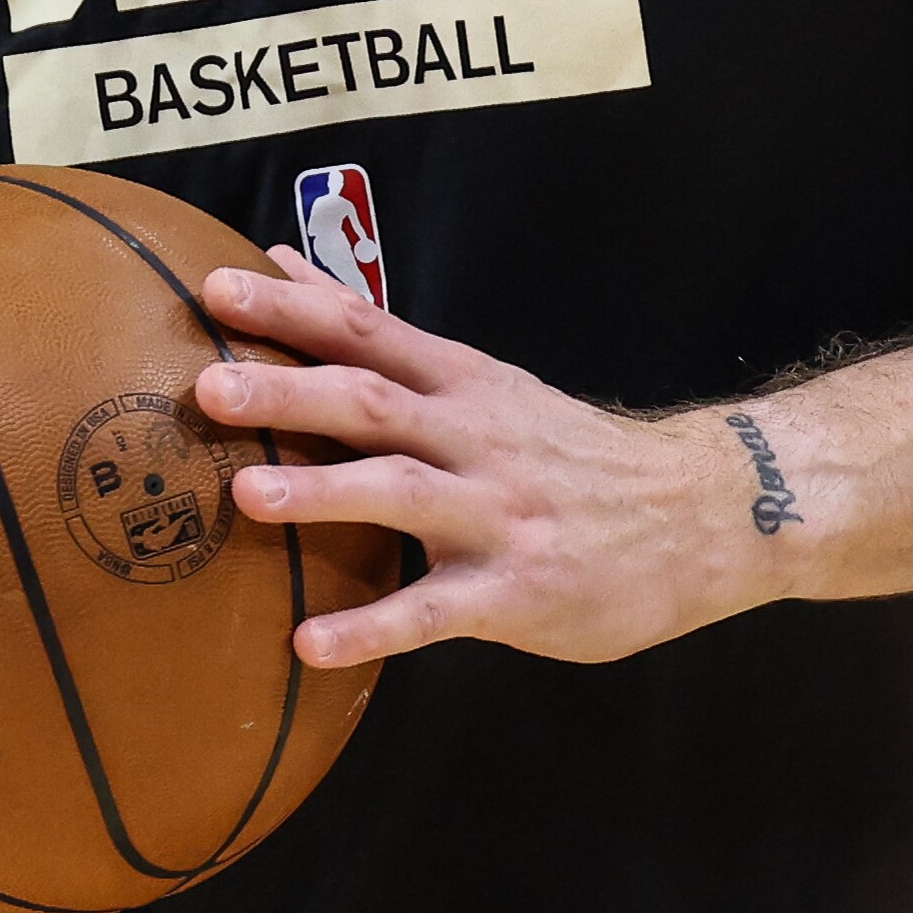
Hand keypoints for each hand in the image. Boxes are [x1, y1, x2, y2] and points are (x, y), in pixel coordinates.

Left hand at [192, 259, 787, 668]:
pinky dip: (372, 628)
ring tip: (248, 496)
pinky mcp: (516, 589)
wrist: (705, 514)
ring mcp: (497, 514)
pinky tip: (309, 644)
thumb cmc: (570, 452)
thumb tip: (288, 267)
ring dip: (325, 491)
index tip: (213, 290)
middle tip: (208, 387)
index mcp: (463, 384)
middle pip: (373, 402)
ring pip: (402, 494)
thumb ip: (381, 336)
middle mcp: (475, 437)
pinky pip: (434, 612)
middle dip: (289, 392)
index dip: (290, 309)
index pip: (367, 330)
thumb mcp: (483, 381)